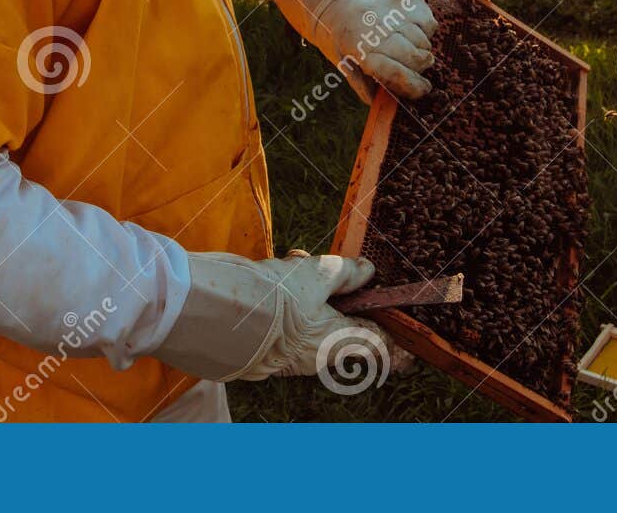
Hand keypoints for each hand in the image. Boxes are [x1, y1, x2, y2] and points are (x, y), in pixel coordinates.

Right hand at [154, 249, 393, 381]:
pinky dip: (286, 296)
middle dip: (342, 296)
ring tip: (295, 260)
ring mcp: (284, 353)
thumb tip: (367, 271)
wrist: (202, 314)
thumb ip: (343, 273)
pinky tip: (274, 269)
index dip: (399, 345)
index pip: (379, 350)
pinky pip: (284, 320)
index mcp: (333, 345)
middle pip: (343, 330)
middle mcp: (311, 357)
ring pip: (312, 320)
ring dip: (311, 289)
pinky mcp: (258, 344)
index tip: (413, 345)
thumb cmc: (264, 299)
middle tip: (340, 270)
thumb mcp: (311, 276)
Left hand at [270, 0, 437, 102]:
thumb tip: (375, 102)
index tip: (422, 90)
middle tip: (416, 68)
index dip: (413, 86)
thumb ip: (358, 82)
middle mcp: (379, 31)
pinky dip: (427, 31)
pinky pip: (429, 23)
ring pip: (423, 41)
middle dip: (419, 67)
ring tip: (411, 47)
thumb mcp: (343, 61)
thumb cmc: (344, 36)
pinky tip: (415, 31)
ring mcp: (394, 13)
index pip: (396, 73)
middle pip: (415, 57)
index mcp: (362, 49)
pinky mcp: (406, 0)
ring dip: (422, 50)